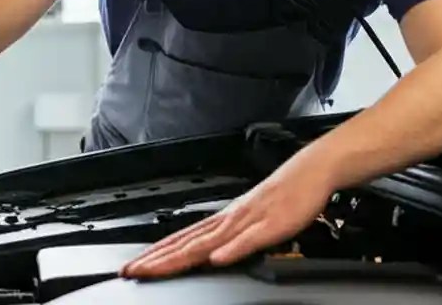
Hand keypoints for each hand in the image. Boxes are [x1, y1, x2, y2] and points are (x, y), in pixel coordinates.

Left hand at [120, 150, 336, 278]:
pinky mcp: (270, 225)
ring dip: (179, 257)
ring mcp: (247, 221)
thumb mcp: (253, 221)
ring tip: (156, 268)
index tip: (135, 266)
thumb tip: (212, 255)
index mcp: (224, 220)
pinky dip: (230, 250)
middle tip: (130, 271)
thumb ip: (233, 238)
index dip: (157, 254)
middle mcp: (229, 219)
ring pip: (207, 242)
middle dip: (157, 259)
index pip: (182, 240)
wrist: (311, 171)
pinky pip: (248, 240)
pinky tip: (215, 260)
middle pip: (186, 243)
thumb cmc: (284, 195)